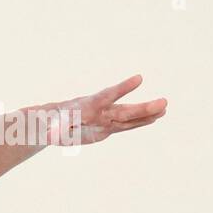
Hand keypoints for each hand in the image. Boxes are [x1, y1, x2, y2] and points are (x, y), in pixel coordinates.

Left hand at [45, 74, 167, 146]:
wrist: (52, 122)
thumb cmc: (49, 123)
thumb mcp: (48, 127)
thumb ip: (54, 129)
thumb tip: (51, 134)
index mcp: (86, 107)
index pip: (107, 96)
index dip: (123, 88)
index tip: (139, 78)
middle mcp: (100, 111)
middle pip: (124, 110)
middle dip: (143, 108)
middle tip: (164, 102)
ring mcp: (105, 119)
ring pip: (129, 117)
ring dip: (146, 114)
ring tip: (164, 109)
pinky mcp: (107, 128)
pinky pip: (126, 125)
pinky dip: (140, 122)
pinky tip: (155, 118)